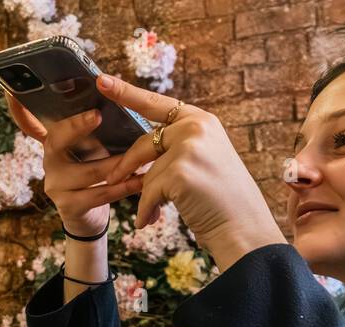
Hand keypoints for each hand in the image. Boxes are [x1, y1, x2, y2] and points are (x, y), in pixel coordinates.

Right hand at [4, 91, 144, 236]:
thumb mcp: (87, 149)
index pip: (29, 122)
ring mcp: (55, 183)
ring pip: (89, 170)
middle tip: (98, 114)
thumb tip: (109, 92)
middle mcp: (49, 160)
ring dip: (118, 163)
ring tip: (141, 154)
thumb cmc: (92, 174)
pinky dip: (122, 187)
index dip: (18, 108)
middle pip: (58, 138)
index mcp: (53, 142)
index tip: (10, 90)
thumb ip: (90, 129)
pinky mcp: (68, 205)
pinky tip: (140, 181)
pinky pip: (99, 194)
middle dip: (78, 125)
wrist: (89, 217)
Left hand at [97, 74, 284, 270]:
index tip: (102, 81)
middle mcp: (197, 127)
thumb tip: (137, 156)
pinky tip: (150, 221)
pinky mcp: (180, 171)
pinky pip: (148, 192)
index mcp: (202, 121)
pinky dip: (147, 210)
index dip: (127, 93)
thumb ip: (177, 149)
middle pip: (145, 143)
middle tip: (111, 180)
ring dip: (147, 198)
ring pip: (147, 173)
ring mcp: (189, 147)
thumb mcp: (203, 161)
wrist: (243, 228)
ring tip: (153, 214)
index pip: (157, 104)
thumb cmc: (222, 202)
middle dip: (126, 166)